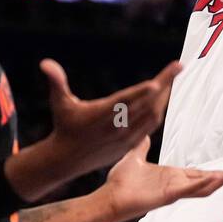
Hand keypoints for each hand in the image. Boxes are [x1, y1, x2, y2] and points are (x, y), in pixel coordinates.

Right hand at [41, 59, 178, 178]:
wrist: (67, 159)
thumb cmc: (64, 126)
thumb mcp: (59, 103)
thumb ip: (56, 81)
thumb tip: (45, 62)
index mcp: (100, 115)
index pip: (125, 101)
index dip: (141, 92)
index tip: (157, 82)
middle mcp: (116, 126)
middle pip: (145, 104)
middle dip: (164, 85)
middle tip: (177, 67)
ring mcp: (125, 137)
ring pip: (152, 116)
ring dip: (164, 97)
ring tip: (172, 79)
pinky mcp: (129, 143)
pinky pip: (150, 126)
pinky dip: (159, 111)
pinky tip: (164, 98)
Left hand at [99, 136, 222, 221]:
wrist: (107, 197)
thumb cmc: (118, 182)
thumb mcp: (134, 158)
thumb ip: (141, 148)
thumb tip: (143, 135)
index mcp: (170, 177)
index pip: (196, 174)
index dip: (211, 171)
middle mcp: (174, 185)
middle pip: (204, 181)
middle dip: (222, 176)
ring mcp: (173, 192)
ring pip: (202, 187)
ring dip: (219, 180)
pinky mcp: (168, 196)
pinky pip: (190, 190)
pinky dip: (205, 184)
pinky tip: (218, 178)